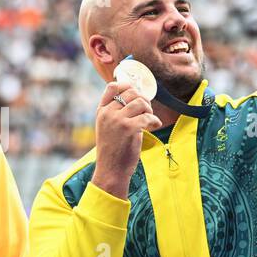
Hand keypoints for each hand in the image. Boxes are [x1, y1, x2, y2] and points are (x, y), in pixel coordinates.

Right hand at [92, 80, 159, 199]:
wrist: (111, 170)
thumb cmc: (112, 150)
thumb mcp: (106, 127)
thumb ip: (114, 113)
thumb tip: (136, 97)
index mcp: (101, 111)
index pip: (112, 87)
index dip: (127, 86)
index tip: (136, 94)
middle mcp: (108, 113)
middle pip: (131, 92)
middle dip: (143, 99)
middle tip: (147, 111)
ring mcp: (118, 120)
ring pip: (141, 102)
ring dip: (150, 110)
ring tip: (150, 120)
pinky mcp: (129, 128)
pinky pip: (148, 116)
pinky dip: (155, 120)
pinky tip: (155, 126)